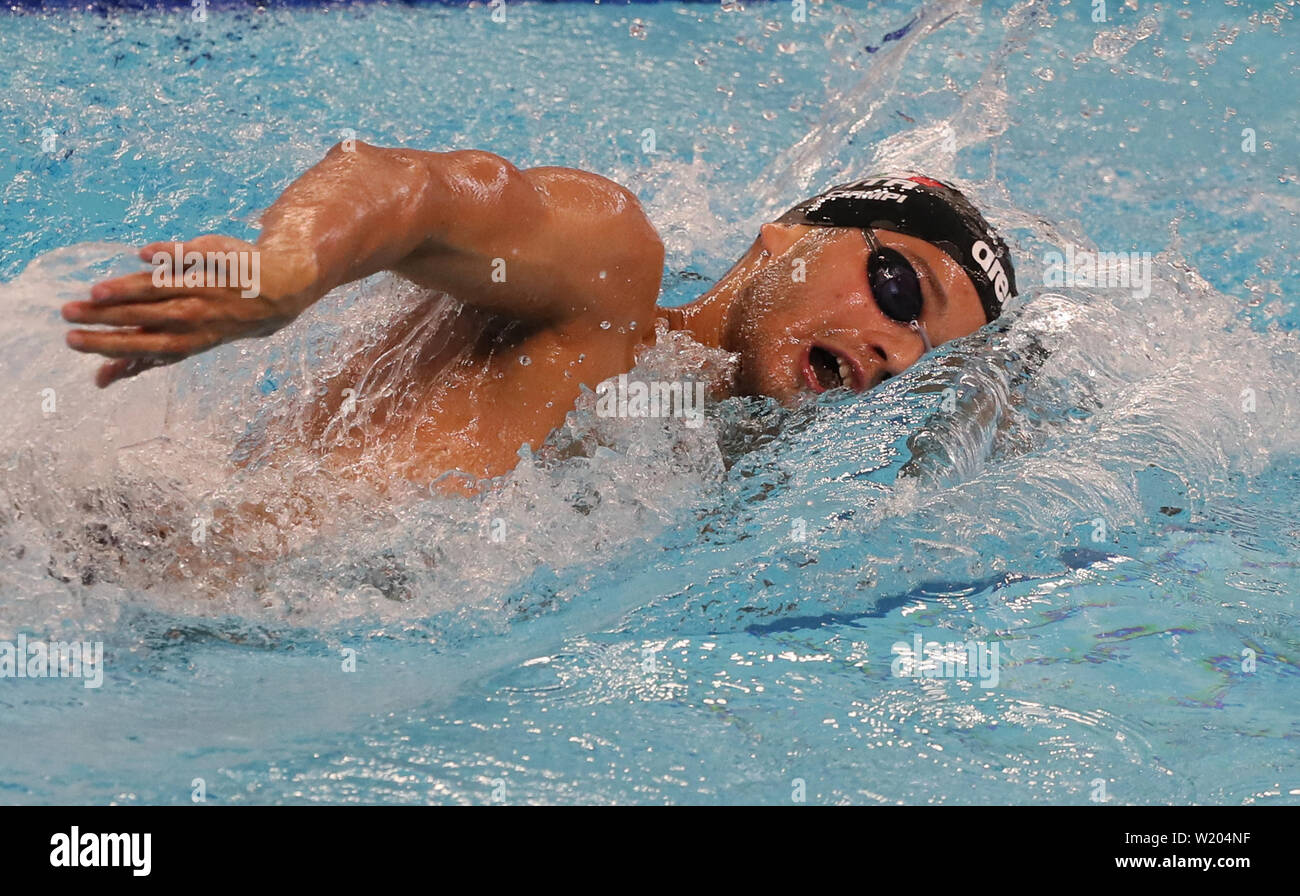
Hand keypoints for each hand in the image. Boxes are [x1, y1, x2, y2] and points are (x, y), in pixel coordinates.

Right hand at [62, 235, 316, 387]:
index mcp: (189, 339)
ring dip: (130, 289)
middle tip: (68, 312)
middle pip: (148, 317)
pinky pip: (195, 256)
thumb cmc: (218, 320)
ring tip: (95, 291)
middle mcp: (198, 314)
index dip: (111, 345)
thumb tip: (98, 381)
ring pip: (165, 288)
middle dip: (108, 318)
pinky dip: (172, 255)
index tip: (73, 340)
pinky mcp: (219, 258)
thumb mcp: (184, 345)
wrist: (278, 292)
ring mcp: (209, 285)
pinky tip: (142, 253)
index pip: (144, 345)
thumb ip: (141, 360)